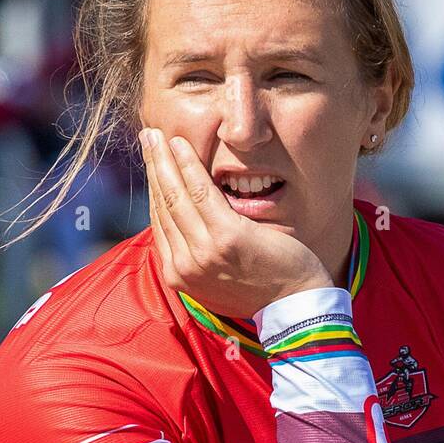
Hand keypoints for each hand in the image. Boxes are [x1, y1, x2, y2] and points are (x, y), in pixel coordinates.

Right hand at [141, 128, 333, 319]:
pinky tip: (180, 145)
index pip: (160, 223)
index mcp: (180, 276)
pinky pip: (200, 192)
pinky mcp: (226, 237)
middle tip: (148, 138)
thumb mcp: (221, 280)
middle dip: (153, 167)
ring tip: (157, 135)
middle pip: (162, 206)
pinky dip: (187, 165)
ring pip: (175, 196)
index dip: (154, 188)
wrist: (296, 307)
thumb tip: (186, 230)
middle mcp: (185, 266)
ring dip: (163, 159)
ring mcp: (203, 253)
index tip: (153, 163)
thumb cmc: (265, 289)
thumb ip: (200, 257)